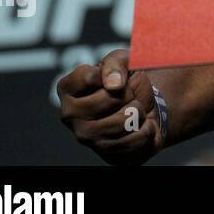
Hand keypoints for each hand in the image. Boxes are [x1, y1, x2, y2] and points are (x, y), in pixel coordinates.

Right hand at [57, 49, 162, 164]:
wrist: (142, 108)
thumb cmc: (126, 82)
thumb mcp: (121, 60)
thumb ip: (115, 63)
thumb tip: (114, 85)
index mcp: (67, 89)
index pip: (90, 77)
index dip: (113, 73)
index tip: (115, 78)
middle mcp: (69, 115)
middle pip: (112, 97)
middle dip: (130, 92)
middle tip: (128, 95)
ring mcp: (86, 136)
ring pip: (126, 119)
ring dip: (139, 111)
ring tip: (134, 110)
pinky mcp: (105, 152)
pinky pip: (137, 137)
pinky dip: (146, 128)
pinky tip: (138, 126)